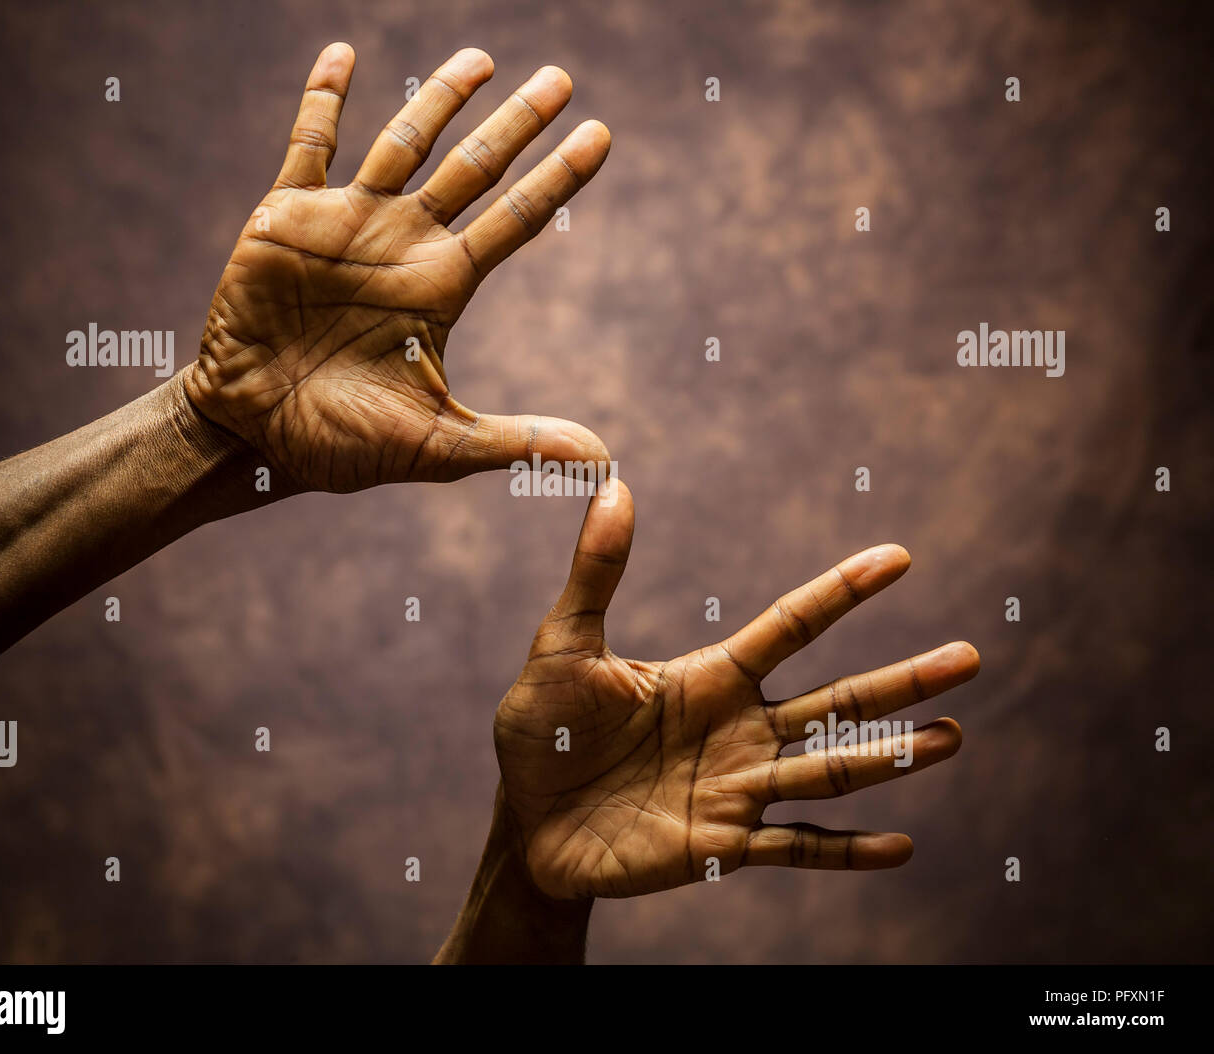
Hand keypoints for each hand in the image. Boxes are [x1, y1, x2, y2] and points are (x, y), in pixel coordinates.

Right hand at [183, 43, 611, 492]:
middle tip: (562, 79)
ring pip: (404, 143)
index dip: (559, 178)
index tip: (603, 136)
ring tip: (483, 59)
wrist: (252, 437)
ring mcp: (347, 225)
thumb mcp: (440, 446)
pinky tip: (344, 53)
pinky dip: (323, 98)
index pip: (516, 220)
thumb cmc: (342, 446)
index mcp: (441, 288)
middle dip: (518, 123)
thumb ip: (518, 443)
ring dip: (441, 99)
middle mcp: (404, 246)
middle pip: (474, 169)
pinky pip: (310, 143)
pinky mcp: (286, 217)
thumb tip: (604, 464)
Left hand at [494, 480, 980, 899]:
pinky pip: (795, 850)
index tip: (899, 557)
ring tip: (951, 737)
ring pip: (828, 769)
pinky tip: (901, 846)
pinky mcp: (722, 848)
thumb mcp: (564, 644)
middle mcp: (738, 730)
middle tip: (969, 657)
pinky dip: (847, 850)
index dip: (842, 592)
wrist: (526, 821)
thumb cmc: (543, 729)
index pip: (790, 627)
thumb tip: (613, 482)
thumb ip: (596, 572)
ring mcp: (737, 790)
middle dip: (900, 680)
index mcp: (709, 676)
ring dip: (890, 756)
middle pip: (834, 701)